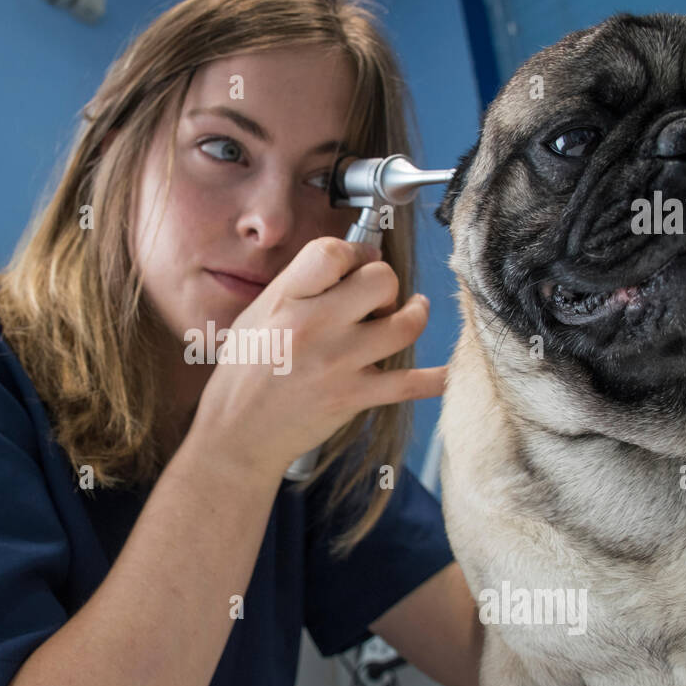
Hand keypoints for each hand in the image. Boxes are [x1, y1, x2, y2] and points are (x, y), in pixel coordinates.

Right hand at [192, 236, 446, 475]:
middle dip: (385, 284)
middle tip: (376, 298)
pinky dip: (437, 378)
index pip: (333, 252)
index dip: (356, 252)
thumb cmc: (244, 374)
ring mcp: (338, 363)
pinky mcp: (354, 396)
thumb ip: (298, 287)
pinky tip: (447, 370)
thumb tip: (349, 263)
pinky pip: (411, 383)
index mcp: (285, 300)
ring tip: (410, 313)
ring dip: (414, 314)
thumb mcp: (256, 315)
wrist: (238, 434)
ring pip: (405, 324)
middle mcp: (313, 327)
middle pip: (380, 280)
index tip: (358, 262)